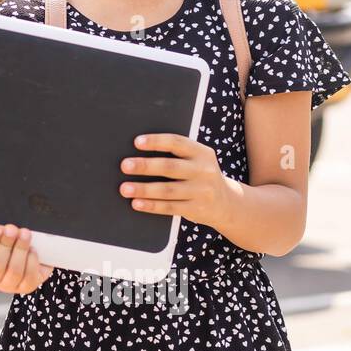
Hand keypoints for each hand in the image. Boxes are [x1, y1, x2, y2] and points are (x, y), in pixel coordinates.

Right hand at [0, 224, 53, 294]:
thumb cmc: (10, 245)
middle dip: (5, 244)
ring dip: (20, 249)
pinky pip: (28, 275)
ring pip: (14, 271)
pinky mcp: (26, 287)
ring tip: (25, 235)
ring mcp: (8, 285)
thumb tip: (4, 228)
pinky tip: (32, 250)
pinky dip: (31, 260)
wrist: (32, 255)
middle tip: (12, 229)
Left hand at [119, 133, 234, 228]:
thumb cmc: (198, 175)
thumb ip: (175, 155)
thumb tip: (137, 153)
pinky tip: (136, 203)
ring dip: (144, 189)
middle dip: (145, 166)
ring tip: (124, 188)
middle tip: (124, 165)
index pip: (177, 143)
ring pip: (168, 190)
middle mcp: (204, 170)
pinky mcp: (197, 209)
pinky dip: (151, 205)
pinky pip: (170, 207)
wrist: (226, 202)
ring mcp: (202, 191)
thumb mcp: (196, 160)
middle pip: (170, 167)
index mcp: (201, 153)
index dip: (156, 141)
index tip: (136, 142)